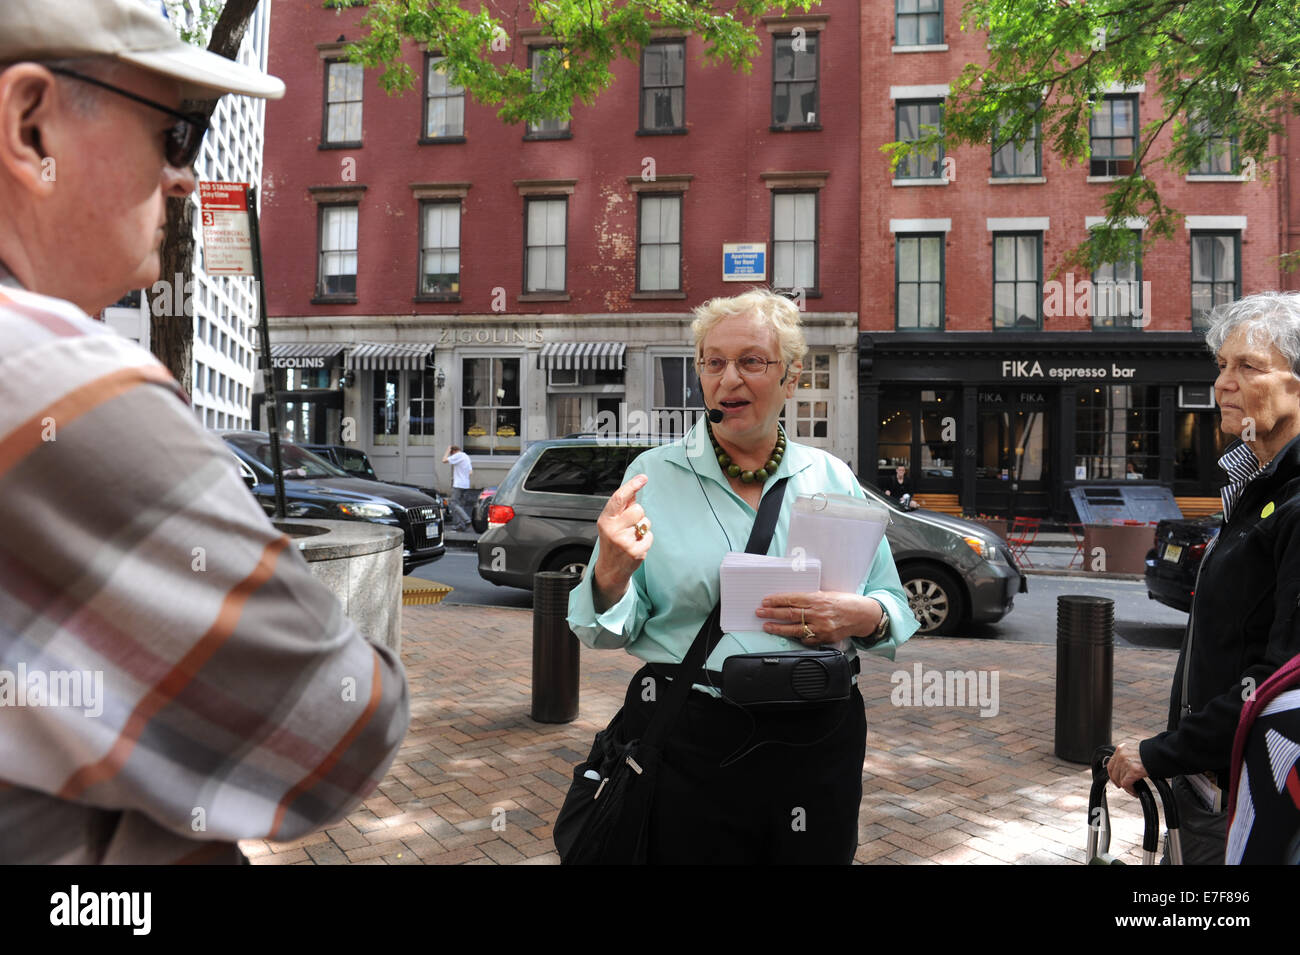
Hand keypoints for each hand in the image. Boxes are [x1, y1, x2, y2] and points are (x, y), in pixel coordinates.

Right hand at [591, 474, 651, 607]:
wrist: (610, 569)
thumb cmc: (611, 542)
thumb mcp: (611, 523)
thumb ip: (622, 507)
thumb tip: (634, 488)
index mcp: (605, 520)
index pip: (618, 498)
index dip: (631, 486)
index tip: (643, 478)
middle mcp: (613, 530)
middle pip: (638, 509)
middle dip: (638, 515)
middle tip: (630, 526)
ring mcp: (624, 542)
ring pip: (646, 523)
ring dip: (642, 528)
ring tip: (631, 537)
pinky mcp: (636, 552)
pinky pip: (650, 536)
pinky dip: (646, 540)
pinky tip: (636, 546)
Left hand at [756, 592, 882, 645]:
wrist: (863, 615)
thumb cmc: (845, 602)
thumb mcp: (827, 594)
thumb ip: (810, 598)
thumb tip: (790, 600)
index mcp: (818, 599)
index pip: (792, 599)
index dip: (777, 600)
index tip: (766, 601)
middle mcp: (818, 613)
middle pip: (790, 614)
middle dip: (772, 613)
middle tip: (760, 612)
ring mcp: (821, 628)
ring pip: (794, 629)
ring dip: (778, 628)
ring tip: (766, 626)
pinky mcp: (824, 639)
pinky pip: (806, 640)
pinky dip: (796, 637)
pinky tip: (788, 636)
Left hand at [1106, 741, 1149, 795]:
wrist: (1164, 751)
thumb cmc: (1154, 752)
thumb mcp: (1137, 750)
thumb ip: (1130, 756)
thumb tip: (1128, 766)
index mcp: (1122, 749)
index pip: (1111, 764)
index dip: (1113, 775)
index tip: (1117, 781)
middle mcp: (1121, 755)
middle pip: (1113, 773)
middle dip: (1119, 782)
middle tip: (1127, 787)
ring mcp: (1126, 762)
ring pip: (1119, 780)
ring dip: (1127, 787)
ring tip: (1134, 790)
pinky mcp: (1133, 770)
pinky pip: (1126, 784)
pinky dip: (1130, 790)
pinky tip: (1136, 792)